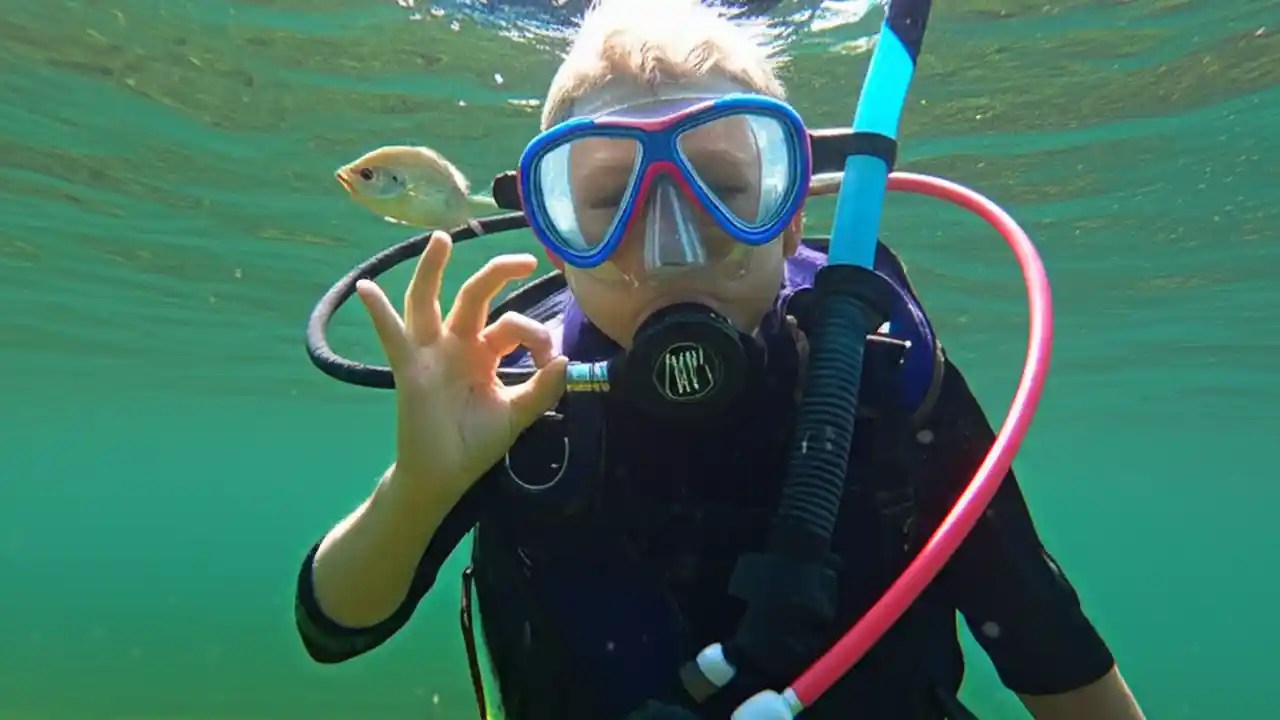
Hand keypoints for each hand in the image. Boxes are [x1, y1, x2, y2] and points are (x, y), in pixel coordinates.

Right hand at [355, 231, 567, 495]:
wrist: (445, 476)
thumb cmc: (476, 442)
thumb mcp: (518, 413)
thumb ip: (543, 388)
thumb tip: (566, 359)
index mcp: (485, 351)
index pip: (511, 325)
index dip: (536, 336)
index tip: (552, 360)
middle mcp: (457, 344)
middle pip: (474, 296)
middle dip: (498, 273)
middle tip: (525, 260)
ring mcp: (431, 353)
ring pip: (428, 302)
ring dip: (433, 270)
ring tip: (440, 239)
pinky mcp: (410, 369)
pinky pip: (392, 336)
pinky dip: (378, 312)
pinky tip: (367, 287)